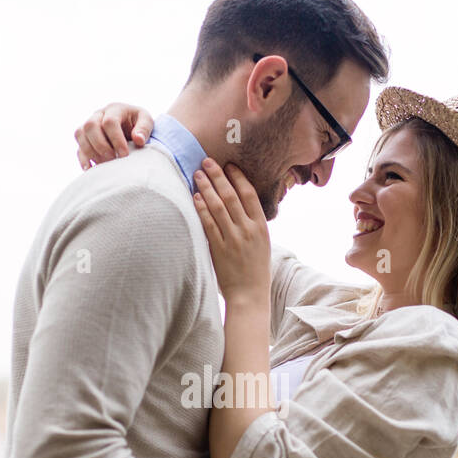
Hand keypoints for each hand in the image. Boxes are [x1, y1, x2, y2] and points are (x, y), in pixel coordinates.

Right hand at [75, 103, 153, 169]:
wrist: (131, 127)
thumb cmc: (139, 125)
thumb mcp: (147, 122)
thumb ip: (144, 129)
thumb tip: (138, 139)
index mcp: (115, 109)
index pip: (110, 121)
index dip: (116, 139)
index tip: (124, 154)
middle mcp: (99, 114)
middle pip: (90, 125)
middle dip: (100, 145)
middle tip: (113, 158)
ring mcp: (89, 125)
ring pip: (80, 134)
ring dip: (90, 151)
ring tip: (104, 164)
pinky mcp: (84, 138)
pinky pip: (78, 146)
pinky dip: (83, 158)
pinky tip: (91, 169)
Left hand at [193, 158, 270, 301]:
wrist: (250, 295)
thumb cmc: (255, 270)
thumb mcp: (262, 243)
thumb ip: (252, 224)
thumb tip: (239, 203)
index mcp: (261, 227)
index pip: (249, 195)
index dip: (238, 177)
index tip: (229, 165)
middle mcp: (248, 230)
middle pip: (231, 196)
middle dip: (218, 176)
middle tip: (207, 162)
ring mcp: (233, 239)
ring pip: (218, 207)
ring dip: (207, 188)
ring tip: (198, 174)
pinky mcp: (219, 250)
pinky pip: (208, 224)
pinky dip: (201, 209)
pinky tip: (195, 197)